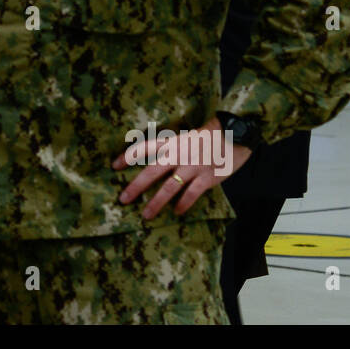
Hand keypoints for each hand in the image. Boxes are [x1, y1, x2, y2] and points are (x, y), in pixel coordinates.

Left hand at [111, 118, 250, 219]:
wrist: (235, 134)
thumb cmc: (209, 136)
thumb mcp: (186, 137)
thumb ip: (172, 149)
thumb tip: (156, 164)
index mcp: (172, 142)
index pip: (145, 147)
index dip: (128, 156)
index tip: (114, 165)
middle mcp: (179, 153)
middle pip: (152, 171)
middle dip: (136, 186)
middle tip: (123, 199)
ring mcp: (193, 166)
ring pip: (169, 186)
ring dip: (156, 202)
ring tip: (146, 215)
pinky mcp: (207, 177)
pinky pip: (192, 193)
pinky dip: (183, 203)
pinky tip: (177, 212)